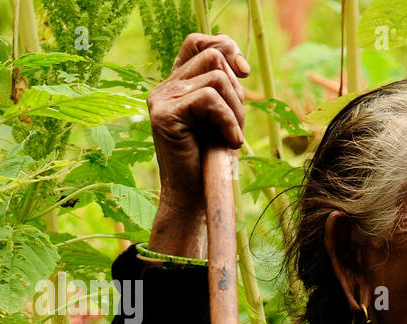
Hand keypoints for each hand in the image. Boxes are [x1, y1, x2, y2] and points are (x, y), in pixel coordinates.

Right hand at [146, 33, 250, 257]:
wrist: (194, 198)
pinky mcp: (165, 114)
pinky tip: (231, 143)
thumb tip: (239, 64)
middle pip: (213, 56)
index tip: (245, 72)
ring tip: (232, 137)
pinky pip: (211, 99)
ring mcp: (161, 99)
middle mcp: (164, 88)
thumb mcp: (225, 118)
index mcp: (176, 86)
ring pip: (216, 77)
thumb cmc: (212, 162)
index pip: (197, 42)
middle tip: (236, 124)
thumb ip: (226, 90)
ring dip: (236, 109)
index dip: (225, 46)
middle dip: (237, 89)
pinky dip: (230, 121)